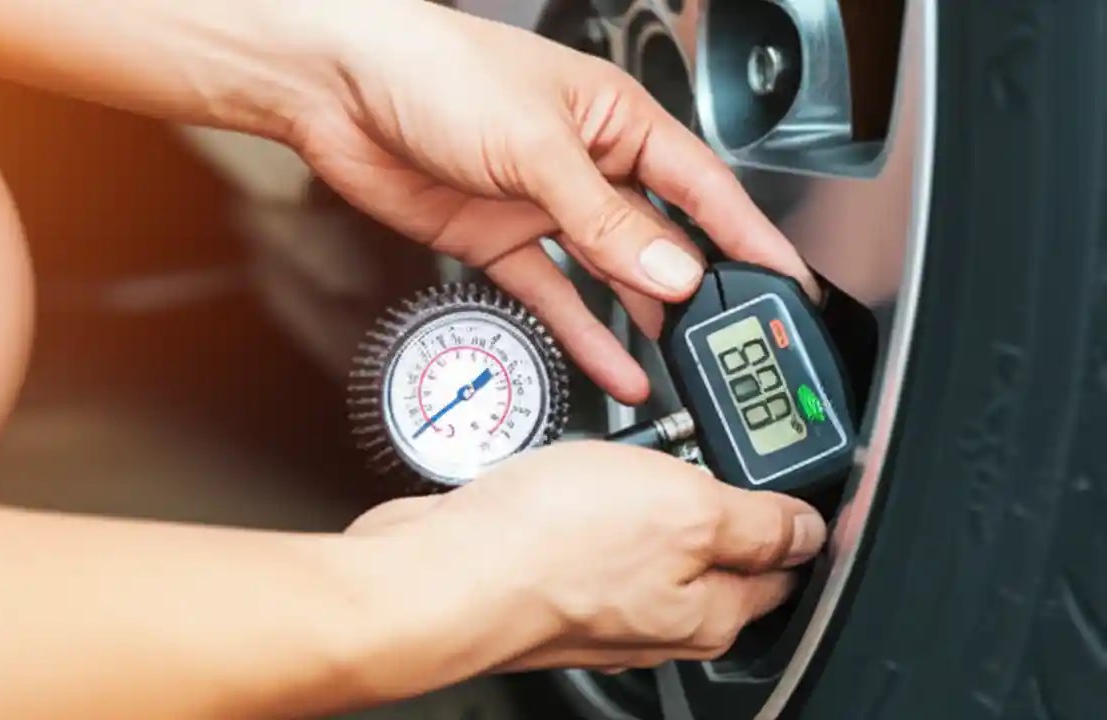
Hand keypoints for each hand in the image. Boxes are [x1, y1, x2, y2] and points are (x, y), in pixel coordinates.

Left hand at [290, 0, 818, 403]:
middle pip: (659, 238)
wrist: (338, 89)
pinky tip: (615, 368)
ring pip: (610, 275)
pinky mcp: (498, 243)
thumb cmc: (435, 72)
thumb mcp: (537, 147)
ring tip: (685, 368)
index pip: (702, 186)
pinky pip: (554, 297)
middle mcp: (586, 166)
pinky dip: (583, 335)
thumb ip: (605, 219)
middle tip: (731, 342)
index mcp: (616, 121)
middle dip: (696, 291)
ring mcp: (542, 208)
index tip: (786, 283)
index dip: (748, 237)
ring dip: (644, 321)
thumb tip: (673, 270)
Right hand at [346, 442, 826, 671]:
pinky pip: (591, 536)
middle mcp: (658, 620)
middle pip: (715, 554)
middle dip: (713, 495)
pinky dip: (592, 501)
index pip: (783, 567)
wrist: (442, 569)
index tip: (785, 469)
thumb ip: (759, 522)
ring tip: (629, 454)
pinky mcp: (548, 581)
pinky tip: (575, 476)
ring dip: (646, 493)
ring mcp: (600, 603)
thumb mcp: (688, 508)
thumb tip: (809, 528)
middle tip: (694, 446)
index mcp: (710, 614)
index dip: (795, 512)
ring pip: (648, 540)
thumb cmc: (551, 544)